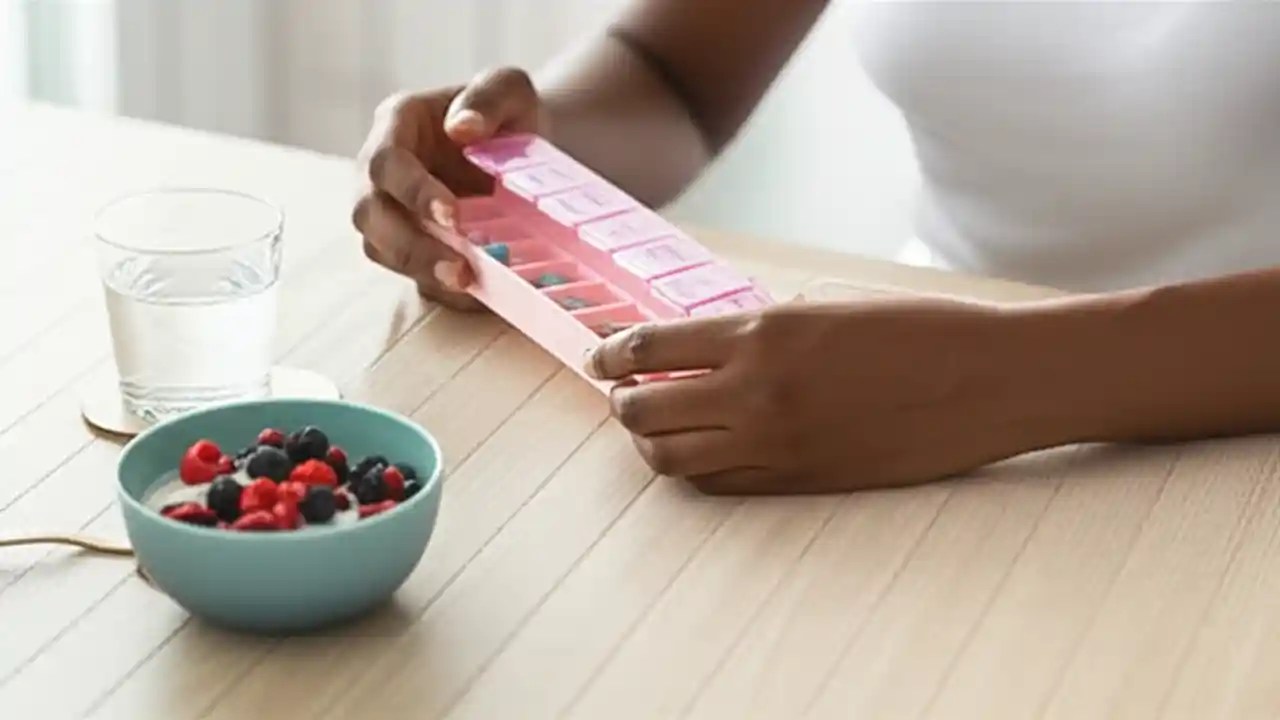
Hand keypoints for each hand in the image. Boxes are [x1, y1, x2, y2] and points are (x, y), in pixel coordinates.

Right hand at [353, 68, 546, 308]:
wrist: (520, 147)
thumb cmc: (508, 113)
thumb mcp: (509, 89)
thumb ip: (488, 97)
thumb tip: (463, 128)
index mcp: (396, 124)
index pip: (387, 162)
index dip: (413, 192)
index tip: (453, 216)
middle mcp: (379, 170)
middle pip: (369, 214)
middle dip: (411, 246)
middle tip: (459, 270)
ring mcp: (389, 210)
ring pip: (381, 248)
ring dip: (421, 272)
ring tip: (469, 286)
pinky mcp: (407, 243)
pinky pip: (409, 273)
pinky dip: (438, 287)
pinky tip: (477, 294)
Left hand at [585, 298, 1056, 493]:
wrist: (991, 379)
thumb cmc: (918, 329)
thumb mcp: (826, 308)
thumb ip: (758, 329)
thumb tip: (701, 347)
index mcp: (761, 332)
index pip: (650, 347)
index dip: (611, 354)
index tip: (599, 357)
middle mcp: (757, 391)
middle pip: (644, 412)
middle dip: (620, 404)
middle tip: (620, 395)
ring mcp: (777, 444)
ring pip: (673, 460)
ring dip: (648, 443)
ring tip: (651, 429)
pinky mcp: (803, 482)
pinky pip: (722, 485)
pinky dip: (696, 470)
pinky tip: (701, 452)